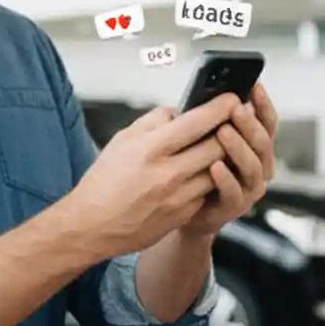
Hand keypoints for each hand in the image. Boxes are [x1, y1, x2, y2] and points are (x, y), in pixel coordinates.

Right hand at [66, 93, 244, 259]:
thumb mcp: (121, 141)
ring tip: (215, 149)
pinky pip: (206, 192)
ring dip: (220, 158)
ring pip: (217, 171)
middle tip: (232, 124)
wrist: (92, 226)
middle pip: (218, 146)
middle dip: (229, 132)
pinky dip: (206, 181)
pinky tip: (197, 176)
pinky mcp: (182, 215)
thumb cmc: (103, 182)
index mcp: (151, 148)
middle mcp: (168, 173)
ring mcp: (178, 197)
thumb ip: (152, 122)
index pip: (198, 122)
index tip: (232, 99)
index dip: (221, 108)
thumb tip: (177, 111)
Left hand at [181, 82, 278, 238]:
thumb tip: (207, 93)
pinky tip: (214, 166)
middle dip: (249, 124)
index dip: (263, 104)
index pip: (267, 122)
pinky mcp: (234, 207)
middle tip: (234, 108)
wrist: (183, 207)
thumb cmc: (196, 165)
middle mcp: (260, 165)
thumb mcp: (205, 138)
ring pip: (253, 166)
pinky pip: (234, 192)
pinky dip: (225, 178)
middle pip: (263, 142)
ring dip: (238, 147)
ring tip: (223, 132)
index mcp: (255, 145)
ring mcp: (250, 188)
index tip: (254, 85)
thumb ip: (212, 121)